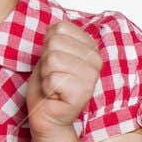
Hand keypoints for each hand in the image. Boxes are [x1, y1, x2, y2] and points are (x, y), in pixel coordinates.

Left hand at [26, 21, 101, 139]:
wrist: (47, 115)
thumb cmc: (48, 85)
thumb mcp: (50, 54)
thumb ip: (55, 38)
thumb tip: (53, 25)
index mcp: (90, 46)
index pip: (59, 28)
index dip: (47, 45)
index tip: (54, 63)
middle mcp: (96, 59)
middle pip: (54, 43)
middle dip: (45, 61)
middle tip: (53, 76)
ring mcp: (92, 76)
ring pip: (52, 59)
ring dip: (46, 74)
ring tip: (54, 85)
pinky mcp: (83, 93)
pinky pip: (52, 78)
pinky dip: (47, 87)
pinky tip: (55, 95)